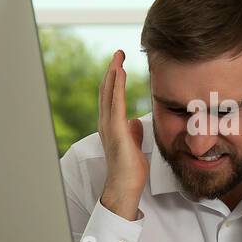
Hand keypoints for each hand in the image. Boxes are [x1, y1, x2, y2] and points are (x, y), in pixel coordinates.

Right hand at [97, 50, 145, 220]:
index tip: (120, 64)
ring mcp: (109, 127)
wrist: (125, 187)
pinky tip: (120, 73)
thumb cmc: (130, 171)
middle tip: (118, 53)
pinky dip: (116, 86)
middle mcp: (106, 124)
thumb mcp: (134, 145)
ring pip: (109, 94)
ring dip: (113, 73)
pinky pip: (116, 103)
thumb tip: (135, 122)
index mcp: (111, 126)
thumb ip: (133, 132)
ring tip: (118, 57)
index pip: (111, 98)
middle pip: (107, 91)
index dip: (114, 80)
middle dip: (112, 71)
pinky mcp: (116, 131)